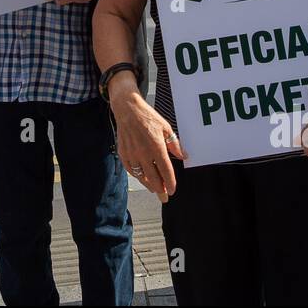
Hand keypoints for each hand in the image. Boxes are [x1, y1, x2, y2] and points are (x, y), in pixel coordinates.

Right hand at [109, 75, 185, 202]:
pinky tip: (142, 178)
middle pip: (153, 178)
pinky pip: (130, 170)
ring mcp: (132, 154)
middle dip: (160, 190)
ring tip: (155, 190)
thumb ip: (174, 144)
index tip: (173, 190)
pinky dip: (137, 176)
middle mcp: (143, 153)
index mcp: (156, 146)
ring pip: (141, 177)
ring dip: (149, 185)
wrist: (127, 109)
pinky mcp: (123, 153)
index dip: (170, 183)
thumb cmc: (148, 117)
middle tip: (165, 197)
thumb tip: (184, 156)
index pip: (165, 170)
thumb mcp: (166, 127)